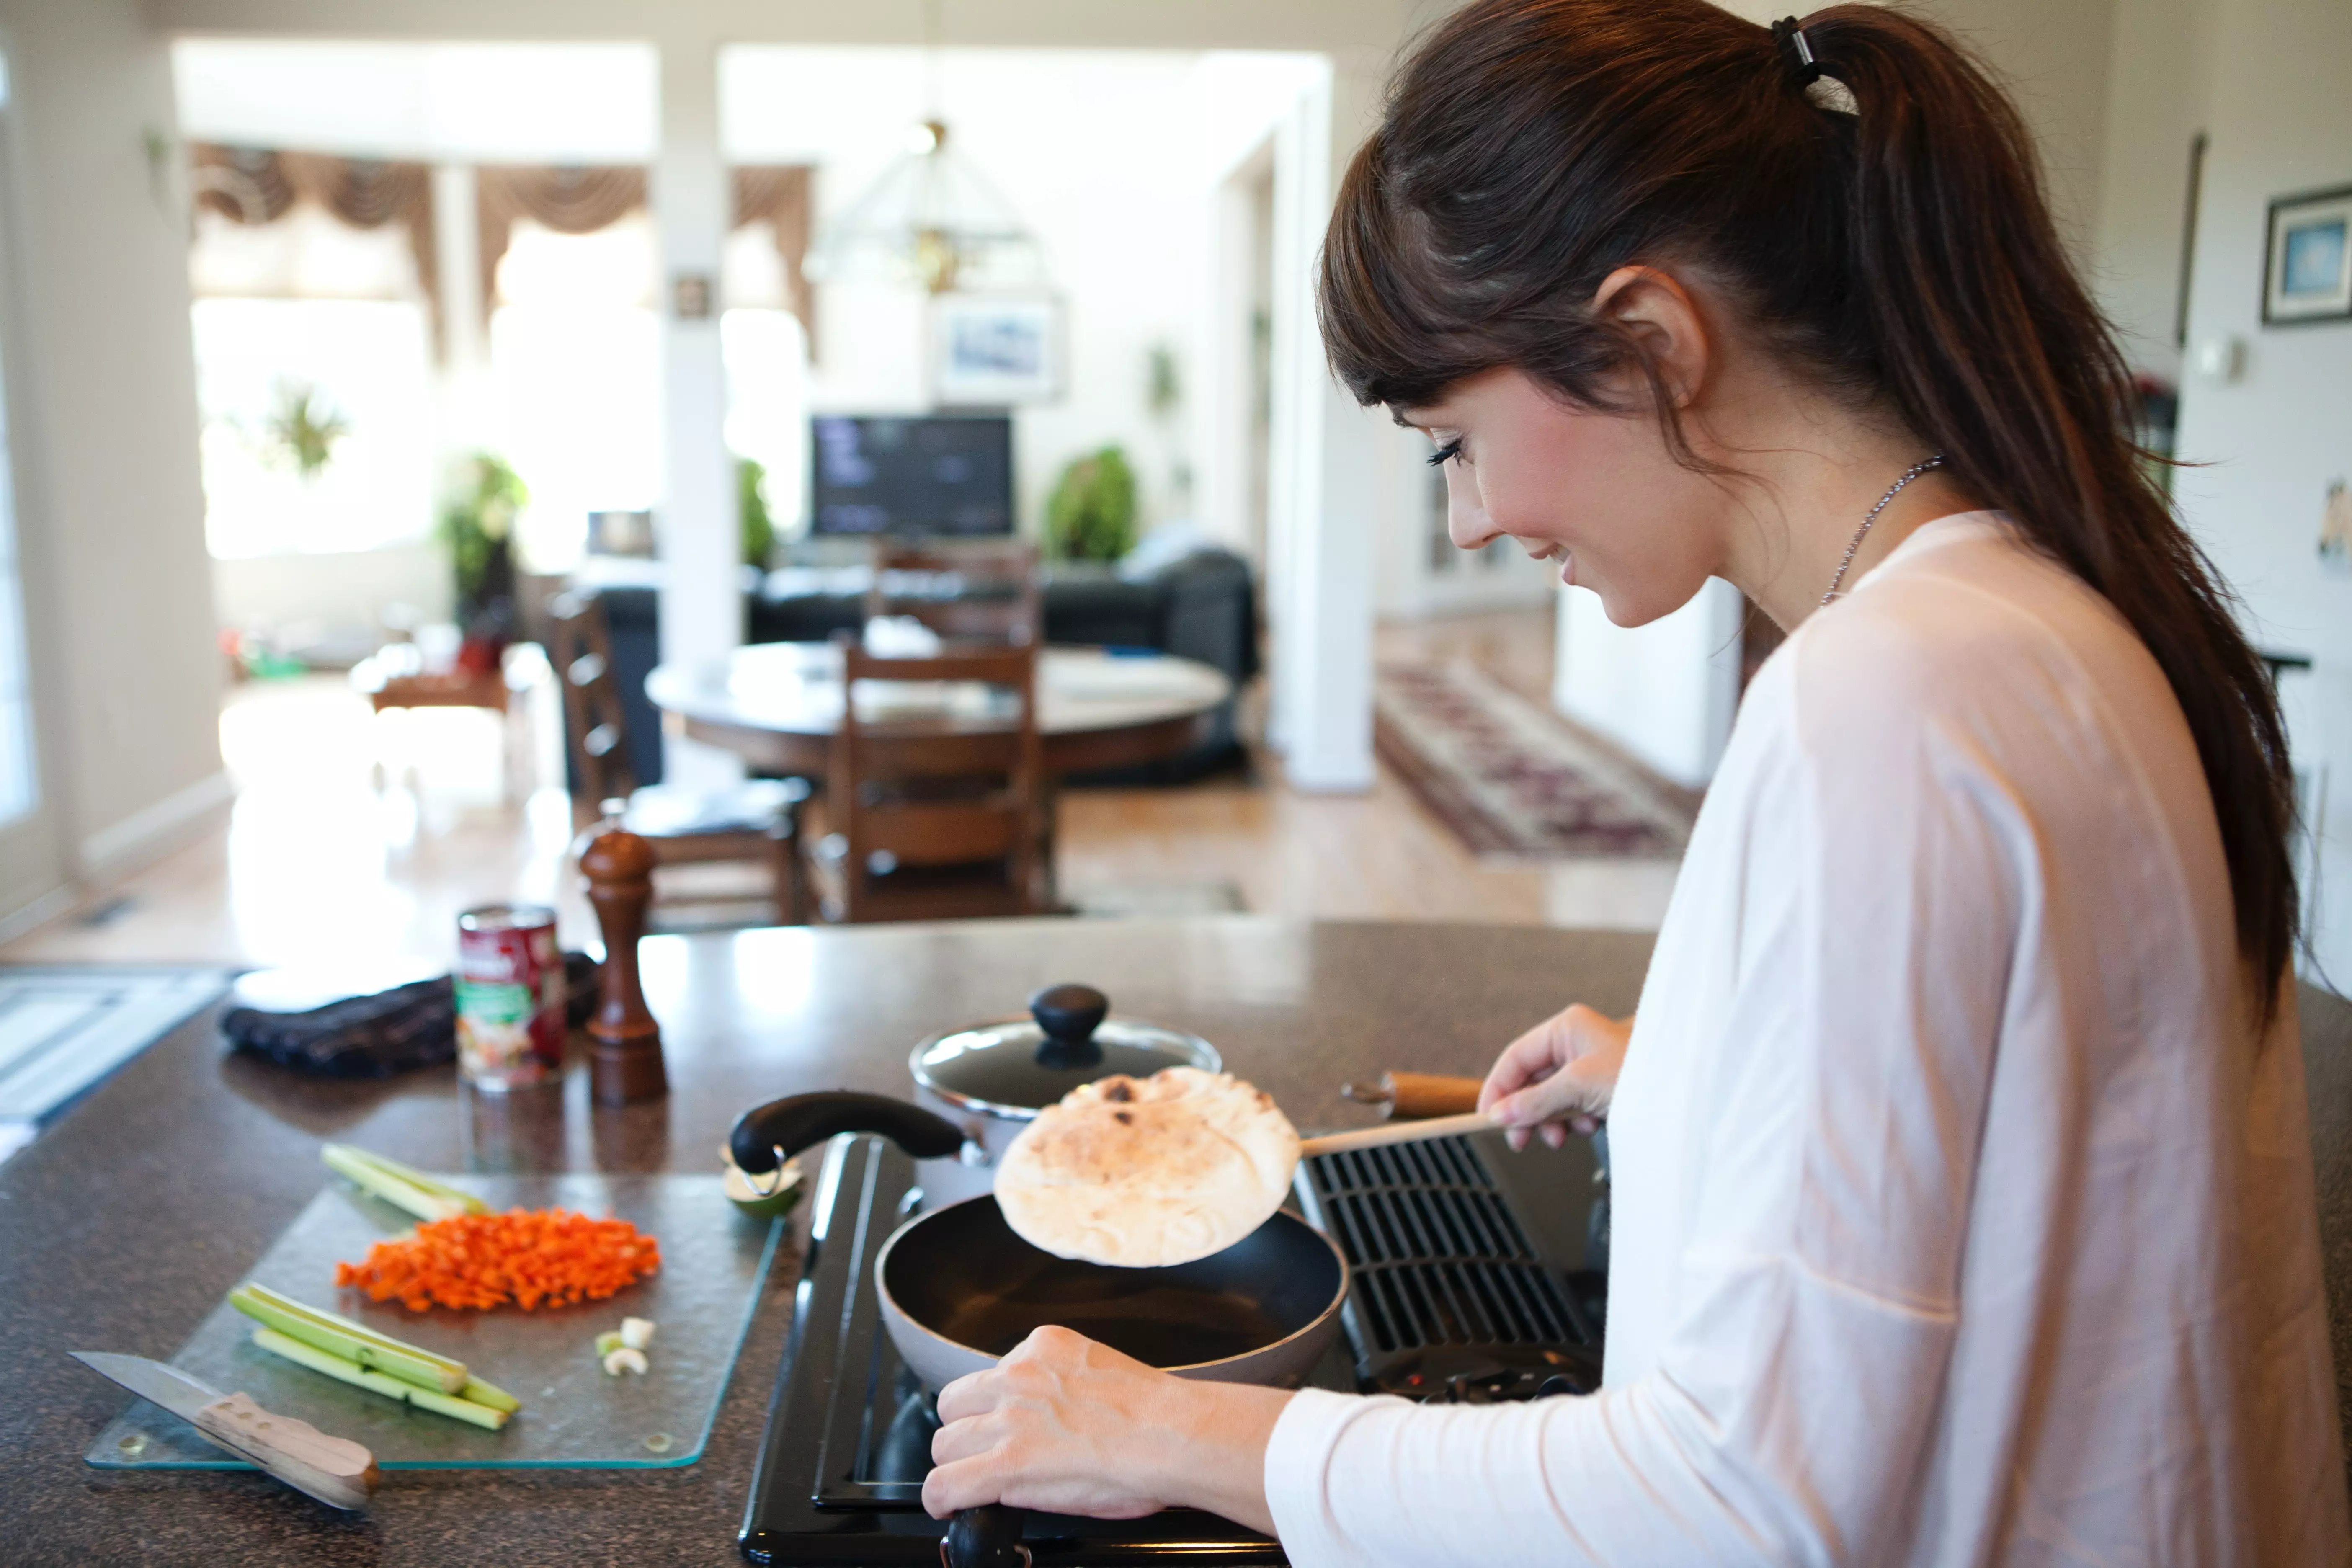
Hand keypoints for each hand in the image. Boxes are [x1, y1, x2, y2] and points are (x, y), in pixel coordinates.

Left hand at [925, 1325, 1291, 1532]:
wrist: (1173, 1437)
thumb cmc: (1157, 1416)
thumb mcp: (1099, 1371)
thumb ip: (1061, 1383)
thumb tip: (1048, 1415)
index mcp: (1044, 1348)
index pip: (991, 1375)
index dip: (992, 1408)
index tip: (1004, 1425)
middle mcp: (1019, 1376)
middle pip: (955, 1404)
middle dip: (967, 1432)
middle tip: (988, 1454)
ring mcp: (1009, 1419)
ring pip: (945, 1443)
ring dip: (958, 1465)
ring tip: (973, 1482)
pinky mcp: (1006, 1463)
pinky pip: (946, 1483)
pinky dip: (941, 1499)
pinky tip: (949, 1507)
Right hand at [1479, 1003, 1631, 1149]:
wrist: (1687, 1096)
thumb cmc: (1641, 1076)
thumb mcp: (1580, 1087)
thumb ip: (1536, 1102)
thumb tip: (1499, 1115)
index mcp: (1566, 1028)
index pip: (1516, 1057)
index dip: (1498, 1088)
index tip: (1488, 1117)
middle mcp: (1575, 1043)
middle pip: (1530, 1080)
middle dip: (1526, 1111)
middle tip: (1520, 1140)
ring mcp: (1588, 1066)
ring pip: (1549, 1097)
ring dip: (1550, 1120)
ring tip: (1559, 1138)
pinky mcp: (1600, 1088)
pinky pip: (1570, 1107)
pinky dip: (1572, 1122)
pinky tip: (1587, 1129)